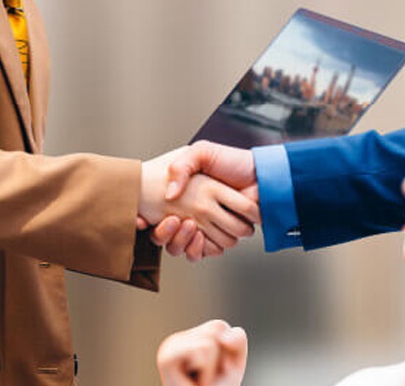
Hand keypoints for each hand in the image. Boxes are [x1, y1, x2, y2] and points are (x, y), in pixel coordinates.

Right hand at [141, 149, 258, 253]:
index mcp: (187, 194)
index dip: (152, 221)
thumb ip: (181, 166)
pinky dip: (203, 248)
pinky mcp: (222, 236)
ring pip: (187, 246)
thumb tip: (169, 194)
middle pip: (171, 237)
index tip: (144, 220)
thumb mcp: (201, 152)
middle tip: (173, 220)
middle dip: (170, 234)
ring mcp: (209, 226)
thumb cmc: (232, 160)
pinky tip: (200, 235)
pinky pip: (206, 251)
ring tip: (189, 225)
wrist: (260, 174)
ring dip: (185, 240)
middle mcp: (195, 212)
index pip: (158, 217)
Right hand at [157, 319, 247, 385]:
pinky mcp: (166, 358)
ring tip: (201, 383)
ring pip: (211, 342)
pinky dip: (207, 371)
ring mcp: (169, 347)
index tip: (216, 372)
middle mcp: (175, 340)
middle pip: (216, 328)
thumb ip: (237, 339)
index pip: (220, 327)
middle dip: (222, 358)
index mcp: (188, 339)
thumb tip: (225, 337)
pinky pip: (202, 351)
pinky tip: (194, 383)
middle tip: (208, 379)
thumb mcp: (234, 362)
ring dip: (213, 368)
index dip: (228, 352)